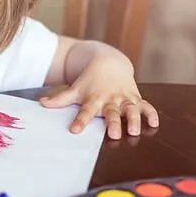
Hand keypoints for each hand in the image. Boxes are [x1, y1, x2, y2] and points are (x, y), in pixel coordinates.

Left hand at [40, 52, 158, 138]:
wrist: (109, 62)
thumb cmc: (90, 80)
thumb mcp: (75, 89)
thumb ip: (60, 99)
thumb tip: (41, 103)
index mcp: (94, 98)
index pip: (85, 111)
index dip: (80, 120)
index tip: (75, 130)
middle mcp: (110, 99)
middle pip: (111, 112)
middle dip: (112, 123)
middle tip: (113, 134)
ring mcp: (124, 98)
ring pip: (130, 110)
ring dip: (133, 119)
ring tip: (134, 131)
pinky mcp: (135, 98)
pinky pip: (145, 106)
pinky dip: (151, 114)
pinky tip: (154, 123)